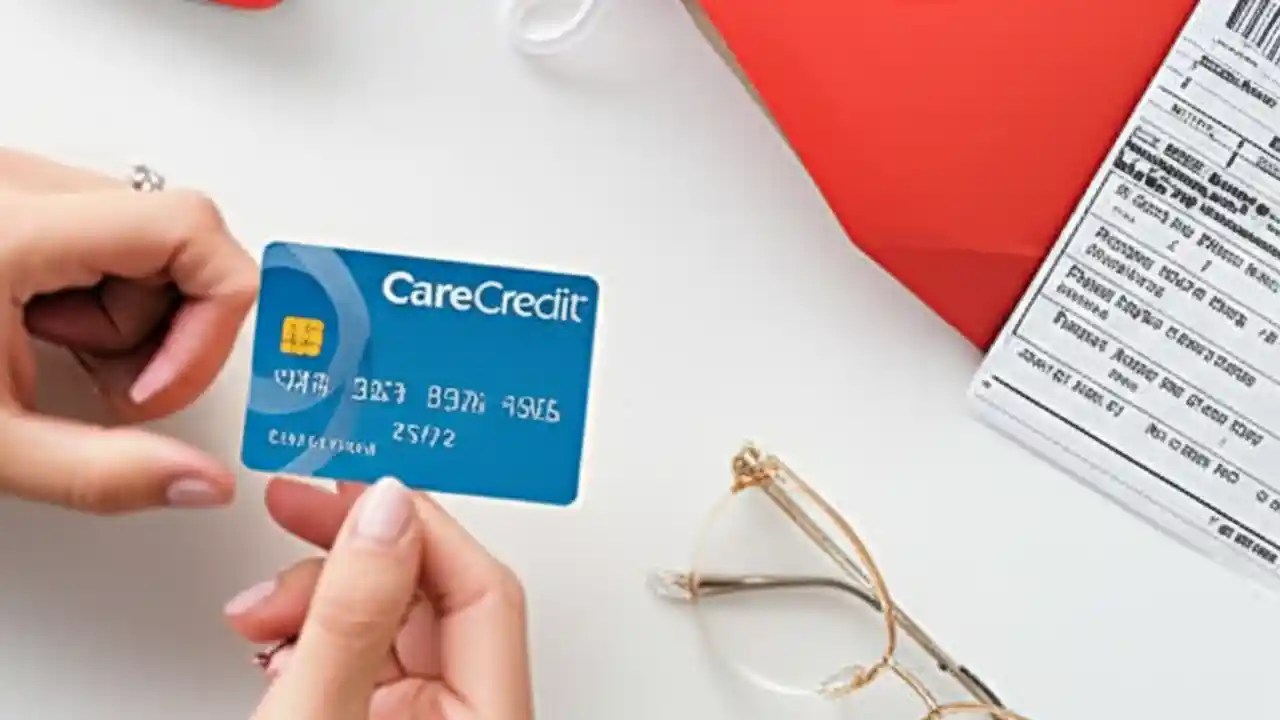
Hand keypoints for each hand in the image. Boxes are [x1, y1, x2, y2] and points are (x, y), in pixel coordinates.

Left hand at [0, 148, 257, 513]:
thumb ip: (104, 471)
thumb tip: (200, 482)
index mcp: (11, 228)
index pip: (191, 232)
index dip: (211, 318)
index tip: (158, 383)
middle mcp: (16, 182)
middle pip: (176, 242)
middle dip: (160, 330)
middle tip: (96, 379)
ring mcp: (14, 182)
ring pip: (148, 240)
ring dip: (127, 317)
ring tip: (52, 350)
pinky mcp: (13, 197)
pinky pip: (108, 237)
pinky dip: (96, 296)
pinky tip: (45, 327)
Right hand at [225, 477, 533, 719]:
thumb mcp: (318, 714)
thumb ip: (354, 615)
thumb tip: (384, 511)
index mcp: (488, 717)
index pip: (484, 588)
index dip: (420, 526)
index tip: (355, 488)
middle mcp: (465, 717)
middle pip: (432, 595)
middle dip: (351, 555)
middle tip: (295, 505)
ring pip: (387, 621)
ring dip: (317, 598)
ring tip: (259, 608)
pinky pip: (359, 657)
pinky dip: (312, 638)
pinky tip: (273, 640)